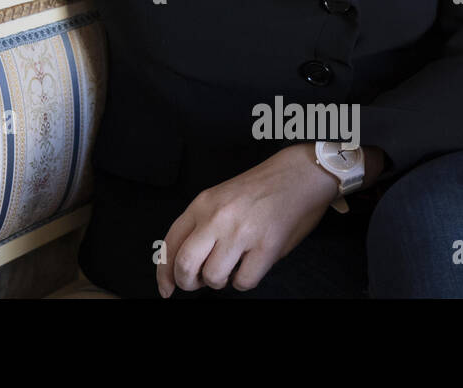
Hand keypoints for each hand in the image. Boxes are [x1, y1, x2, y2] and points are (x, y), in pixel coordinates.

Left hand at [155, 143, 338, 297]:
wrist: (298, 175)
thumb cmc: (260, 190)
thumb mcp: (220, 198)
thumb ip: (201, 225)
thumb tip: (184, 264)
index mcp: (202, 204)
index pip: (171, 243)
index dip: (164, 272)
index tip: (166, 288)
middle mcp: (217, 217)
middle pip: (185, 265)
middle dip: (188, 282)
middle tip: (199, 282)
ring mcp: (241, 232)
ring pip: (213, 277)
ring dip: (220, 281)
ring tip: (230, 267)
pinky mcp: (266, 247)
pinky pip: (243, 282)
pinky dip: (243, 281)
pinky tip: (250, 266)